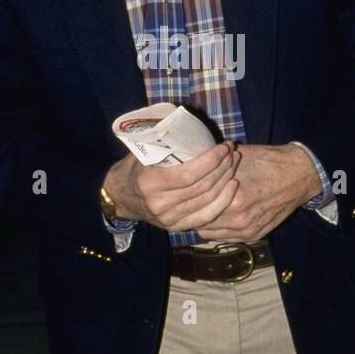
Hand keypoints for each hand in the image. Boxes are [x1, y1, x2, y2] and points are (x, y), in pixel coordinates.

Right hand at [104, 142, 240, 231]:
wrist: (121, 197)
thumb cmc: (135, 167)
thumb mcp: (143, 151)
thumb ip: (164, 143)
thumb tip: (191, 126)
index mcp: (149, 183)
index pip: (188, 174)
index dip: (211, 161)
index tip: (223, 147)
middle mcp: (159, 204)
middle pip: (201, 187)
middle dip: (223, 167)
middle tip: (232, 152)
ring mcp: (168, 219)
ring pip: (207, 200)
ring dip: (225, 180)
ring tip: (234, 163)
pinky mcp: (176, 227)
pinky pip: (206, 216)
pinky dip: (223, 201)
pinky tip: (232, 186)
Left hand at [195, 143, 320, 242]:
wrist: (299, 175)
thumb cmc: (268, 161)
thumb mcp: (238, 157)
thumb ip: (214, 166)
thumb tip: (191, 163)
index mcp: (232, 197)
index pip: (195, 206)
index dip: (185, 198)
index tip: (179, 192)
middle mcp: (239, 218)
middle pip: (199, 221)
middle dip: (191, 212)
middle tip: (184, 203)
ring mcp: (247, 229)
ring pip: (210, 233)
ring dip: (203, 222)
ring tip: (198, 210)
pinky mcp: (255, 235)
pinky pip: (226, 238)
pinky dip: (218, 229)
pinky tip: (215, 217)